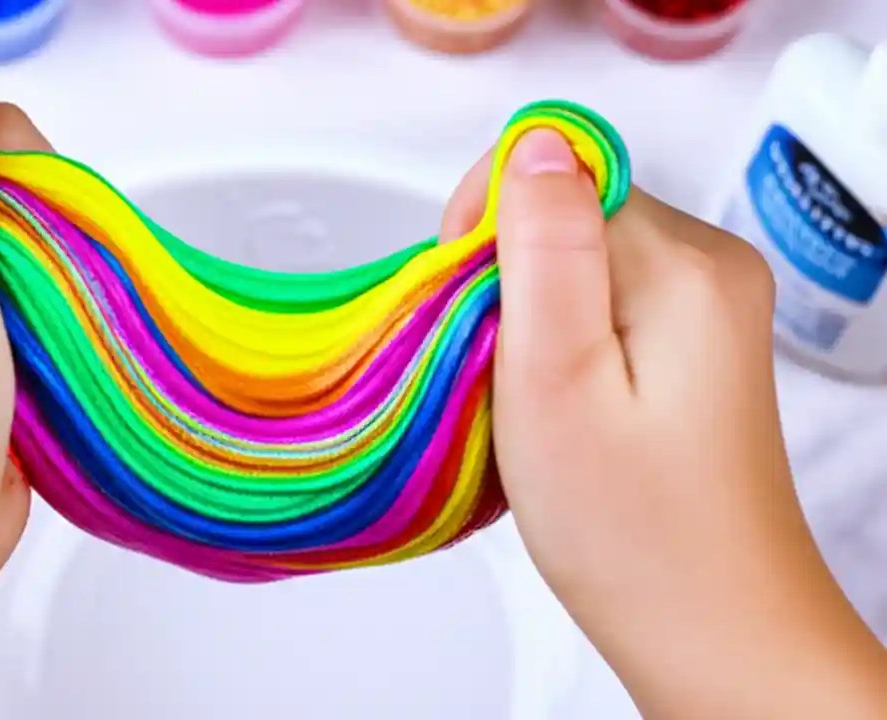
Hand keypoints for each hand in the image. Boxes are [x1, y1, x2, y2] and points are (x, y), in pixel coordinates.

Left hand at [0, 57, 52, 596]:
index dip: (35, 170)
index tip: (47, 230)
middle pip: (34, 203)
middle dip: (69, 237)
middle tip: (60, 301)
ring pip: (58, 265)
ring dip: (83, 294)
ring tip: (75, 344)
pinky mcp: (8, 370)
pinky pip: (65, 325)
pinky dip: (86, 338)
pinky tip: (85, 368)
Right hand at [441, 129, 886, 717]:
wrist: (710, 625)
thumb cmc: (630, 528)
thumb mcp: (558, 380)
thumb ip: (545, 250)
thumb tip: (534, 143)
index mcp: (683, 265)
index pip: (554, 177)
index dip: (484, 239)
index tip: (472, 325)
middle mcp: (708, 266)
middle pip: (562, 215)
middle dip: (503, 285)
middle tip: (500, 378)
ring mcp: (704, 305)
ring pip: (570, 261)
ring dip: (523, 320)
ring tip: (528, 402)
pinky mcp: (689, 342)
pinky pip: (595, 303)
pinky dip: (553, 345)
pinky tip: (556, 408)